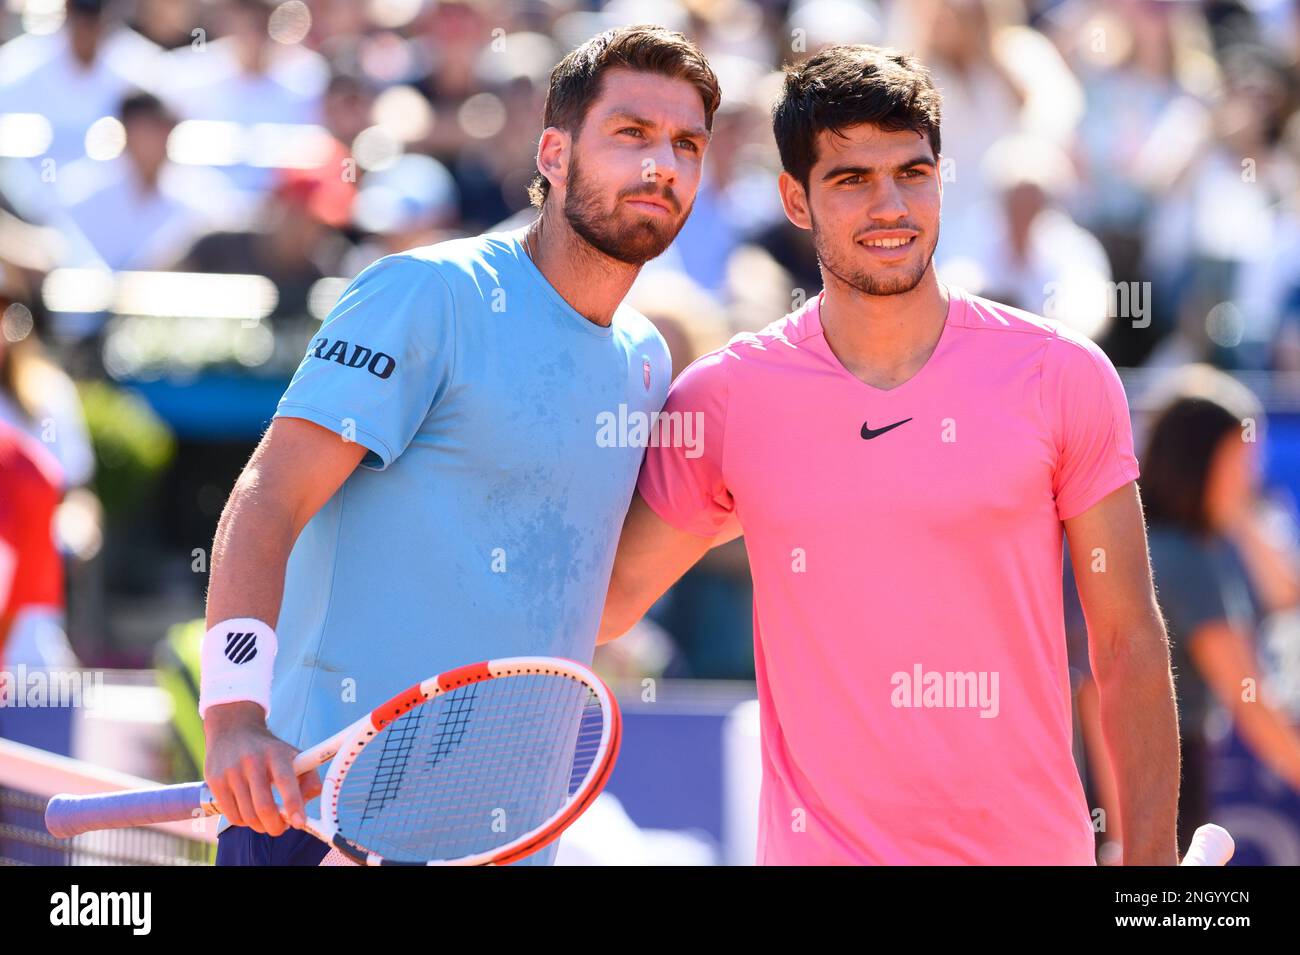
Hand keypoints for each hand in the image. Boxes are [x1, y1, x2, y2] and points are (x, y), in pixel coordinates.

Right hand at [203, 702, 321, 835]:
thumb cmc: (269, 749)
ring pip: (248, 816)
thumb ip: (308, 778)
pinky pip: (233, 816)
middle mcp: (253, 761)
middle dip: (276, 826)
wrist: (233, 729)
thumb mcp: (292, 755)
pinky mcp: (216, 781)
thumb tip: (308, 805)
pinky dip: (244, 822)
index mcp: (277, 754)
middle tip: (282, 827)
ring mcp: (232, 771)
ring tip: (266, 819)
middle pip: (264, 807)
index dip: (293, 805)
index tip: (300, 823)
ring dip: (261, 826)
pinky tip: (249, 813)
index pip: (285, 781)